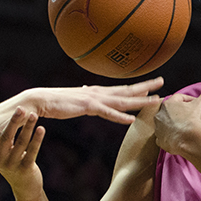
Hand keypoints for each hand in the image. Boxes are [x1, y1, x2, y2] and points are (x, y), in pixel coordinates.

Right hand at [0, 107, 44, 200]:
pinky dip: (37, 139)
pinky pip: (31, 152)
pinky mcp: (24, 170)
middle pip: (6, 136)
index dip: (5, 120)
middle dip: (14, 121)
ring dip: (28, 127)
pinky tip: (41, 129)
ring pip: (21, 142)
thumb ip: (2, 137)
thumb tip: (2, 113)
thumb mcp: (4, 152)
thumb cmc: (14, 164)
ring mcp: (10, 166)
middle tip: (21, 107)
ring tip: (34, 114)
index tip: (13, 107)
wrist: (25, 187)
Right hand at [18, 77, 163, 124]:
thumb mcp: (74, 99)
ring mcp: (93, 99)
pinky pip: (107, 113)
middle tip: (162, 81)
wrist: (38, 100)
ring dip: (140, 100)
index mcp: (96, 92)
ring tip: (156, 99)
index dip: (137, 87)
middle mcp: (98, 92)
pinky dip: (119, 117)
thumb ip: (83, 97)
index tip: (151, 85)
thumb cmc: (54, 102)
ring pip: (122, 100)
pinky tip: (131, 120)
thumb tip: (87, 90)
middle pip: (126, 90)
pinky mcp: (87, 107)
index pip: (120, 89)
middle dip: (145, 86)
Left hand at [152, 77, 200, 155]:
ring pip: (166, 124)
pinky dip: (170, 137)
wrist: (191, 140)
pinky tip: (178, 138)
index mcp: (169, 103)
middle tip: (190, 118)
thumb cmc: (194, 121)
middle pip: (171, 111)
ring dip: (173, 125)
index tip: (196, 106)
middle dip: (180, 113)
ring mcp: (159, 128)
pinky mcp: (160, 140)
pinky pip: (164, 137)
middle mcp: (160, 115)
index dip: (189, 101)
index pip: (179, 98)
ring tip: (185, 128)